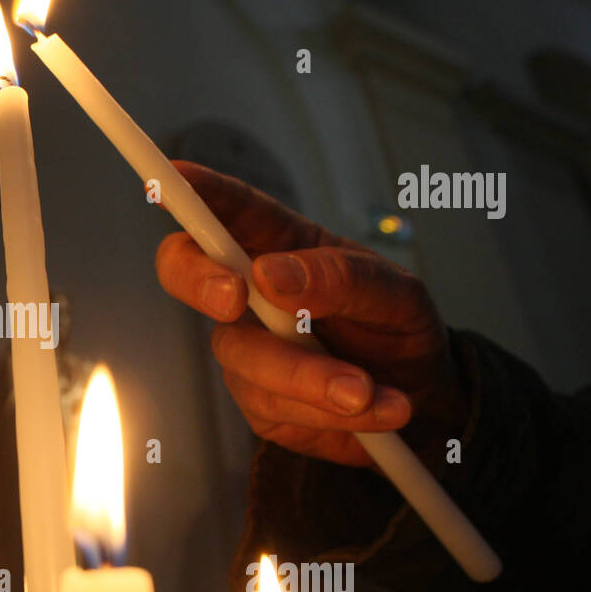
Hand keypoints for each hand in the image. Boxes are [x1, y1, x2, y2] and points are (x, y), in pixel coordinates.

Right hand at [154, 161, 466, 467]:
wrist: (421, 398)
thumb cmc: (397, 326)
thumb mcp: (395, 292)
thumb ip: (340, 278)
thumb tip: (270, 274)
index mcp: (283, 245)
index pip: (230, 210)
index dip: (194, 191)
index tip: (169, 178)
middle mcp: (250, 292)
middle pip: (185, 271)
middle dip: (201, 281)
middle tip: (235, 297)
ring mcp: (248, 348)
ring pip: (245, 358)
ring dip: (310, 379)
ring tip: (370, 392)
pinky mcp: (258, 402)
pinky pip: (275, 407)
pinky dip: (327, 412)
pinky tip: (372, 412)